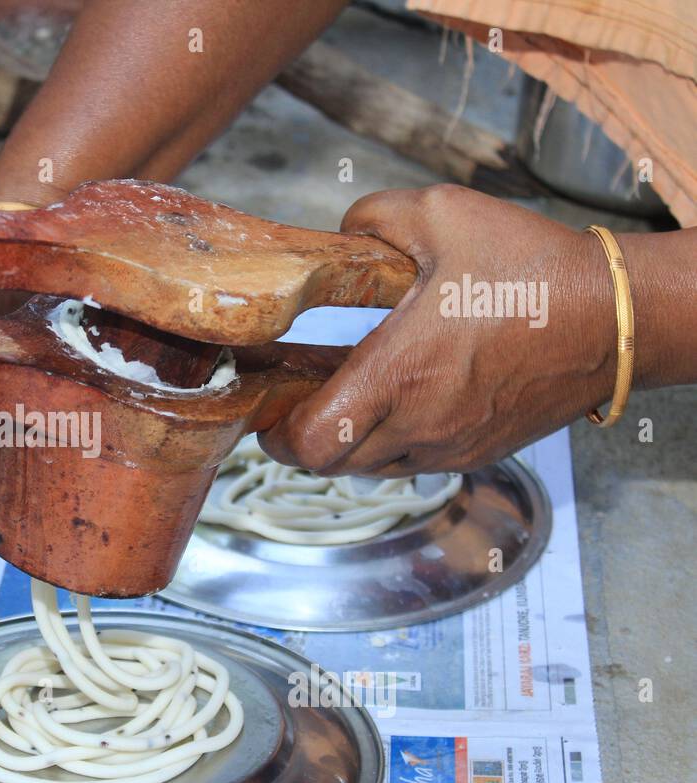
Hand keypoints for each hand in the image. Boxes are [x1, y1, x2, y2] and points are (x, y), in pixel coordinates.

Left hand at [262, 184, 616, 476]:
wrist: (616, 318)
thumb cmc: (533, 270)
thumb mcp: (444, 215)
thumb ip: (372, 219)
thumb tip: (337, 235)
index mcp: (401, 374)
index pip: (311, 441)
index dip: (275, 431)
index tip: (264, 402)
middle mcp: (420, 425)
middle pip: (328, 464)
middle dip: (299, 438)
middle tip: (292, 399)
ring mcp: (450, 446)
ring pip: (367, 468)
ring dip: (343, 442)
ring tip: (340, 395)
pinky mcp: (477, 453)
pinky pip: (410, 465)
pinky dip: (386, 445)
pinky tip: (393, 400)